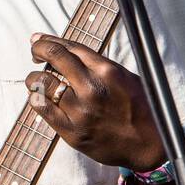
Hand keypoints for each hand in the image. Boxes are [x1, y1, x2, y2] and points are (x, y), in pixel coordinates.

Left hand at [25, 33, 165, 171]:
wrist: (149, 145)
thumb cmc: (140, 109)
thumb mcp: (125, 77)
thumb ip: (98, 64)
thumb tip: (68, 50)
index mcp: (107, 71)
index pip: (70, 46)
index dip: (49, 40)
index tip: (39, 39)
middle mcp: (91, 88)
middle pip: (54, 56)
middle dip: (39, 49)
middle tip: (35, 52)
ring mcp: (80, 110)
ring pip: (42, 82)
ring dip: (35, 77)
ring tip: (36, 79)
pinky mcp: (71, 131)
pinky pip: (41, 107)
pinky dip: (36, 97)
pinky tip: (39, 96)